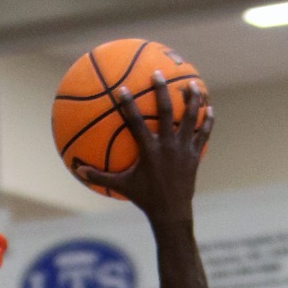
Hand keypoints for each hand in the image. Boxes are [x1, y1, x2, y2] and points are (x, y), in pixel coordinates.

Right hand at [72, 71, 212, 223]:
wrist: (171, 213)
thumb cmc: (145, 199)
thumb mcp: (122, 187)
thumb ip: (101, 177)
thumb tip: (78, 170)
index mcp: (149, 151)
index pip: (136, 122)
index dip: (128, 105)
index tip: (122, 88)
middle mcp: (167, 146)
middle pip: (166, 112)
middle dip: (162, 90)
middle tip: (158, 73)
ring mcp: (183, 149)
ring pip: (190, 118)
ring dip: (192, 99)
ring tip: (193, 84)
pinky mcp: (194, 155)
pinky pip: (203, 134)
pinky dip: (207, 121)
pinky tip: (209, 109)